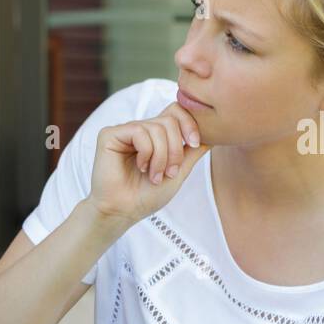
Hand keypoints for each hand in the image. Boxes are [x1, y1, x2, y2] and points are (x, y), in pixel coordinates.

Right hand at [86, 102, 209, 226]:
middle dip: (176, 148)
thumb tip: (214, 134)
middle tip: (170, 172)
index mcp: (155, 136)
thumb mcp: (179, 171)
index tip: (194, 143)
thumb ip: (193, 151)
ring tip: (154, 176)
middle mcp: (140, 130)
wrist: (124, 211)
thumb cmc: (147, 196)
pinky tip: (140, 167)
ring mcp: (125, 131)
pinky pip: (139, 131)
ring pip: (157, 127)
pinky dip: (146, 152)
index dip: (189, 122)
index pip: (176, 111)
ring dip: (161, 156)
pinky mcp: (110, 134)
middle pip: (170, 119)